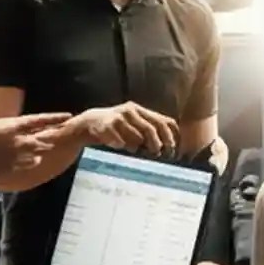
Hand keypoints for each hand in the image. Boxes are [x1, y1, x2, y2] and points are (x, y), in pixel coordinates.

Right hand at [0, 113, 70, 183]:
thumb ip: (11, 126)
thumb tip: (22, 126)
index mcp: (12, 126)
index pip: (39, 120)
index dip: (55, 118)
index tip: (67, 116)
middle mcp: (18, 140)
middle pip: (43, 137)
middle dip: (52, 136)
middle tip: (61, 134)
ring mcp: (17, 155)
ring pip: (38, 151)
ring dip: (41, 148)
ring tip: (44, 146)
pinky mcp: (14, 167)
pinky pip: (31, 163)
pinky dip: (33, 160)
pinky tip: (32, 159)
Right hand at [47, 103, 178, 156]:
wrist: (90, 123)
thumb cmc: (117, 127)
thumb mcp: (134, 124)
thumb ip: (149, 130)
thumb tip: (170, 147)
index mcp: (140, 110)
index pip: (163, 121)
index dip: (171, 136)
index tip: (173, 150)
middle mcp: (131, 111)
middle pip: (151, 129)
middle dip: (157, 144)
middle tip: (158, 154)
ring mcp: (119, 117)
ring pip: (136, 137)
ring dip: (138, 147)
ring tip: (134, 150)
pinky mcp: (108, 126)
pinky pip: (121, 142)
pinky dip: (123, 147)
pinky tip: (120, 146)